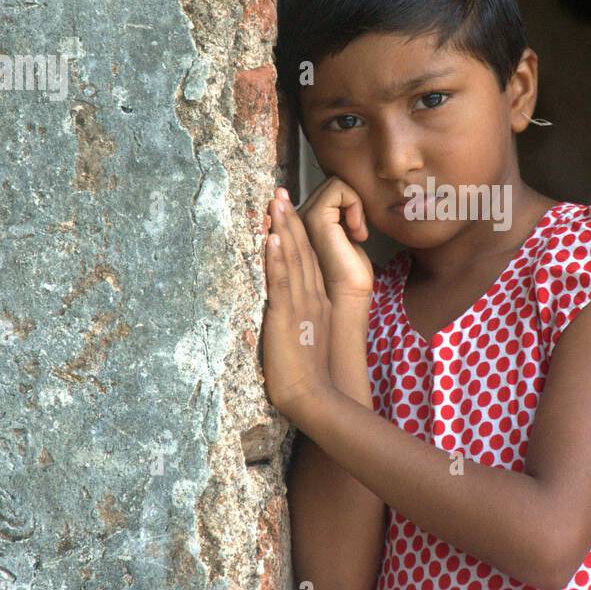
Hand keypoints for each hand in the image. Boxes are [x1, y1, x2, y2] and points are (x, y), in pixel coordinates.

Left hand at [260, 187, 333, 418]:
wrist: (315, 397)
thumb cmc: (310, 378)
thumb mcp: (308, 340)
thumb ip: (302, 321)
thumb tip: (290, 312)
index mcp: (318, 303)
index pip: (308, 260)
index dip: (298, 234)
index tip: (289, 210)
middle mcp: (312, 298)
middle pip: (302, 251)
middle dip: (291, 220)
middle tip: (280, 192)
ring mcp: (301, 305)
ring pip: (294, 260)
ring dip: (284, 229)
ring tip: (276, 202)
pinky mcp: (286, 316)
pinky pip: (282, 282)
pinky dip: (277, 259)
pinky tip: (272, 239)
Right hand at [289, 176, 373, 303]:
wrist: (349, 295)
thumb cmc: (349, 272)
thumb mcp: (343, 237)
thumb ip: (338, 218)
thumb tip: (347, 200)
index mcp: (304, 222)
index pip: (327, 192)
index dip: (348, 203)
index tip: (357, 231)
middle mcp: (299, 217)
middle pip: (331, 185)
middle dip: (353, 202)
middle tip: (358, 231)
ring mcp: (304, 217)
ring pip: (334, 184)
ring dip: (355, 204)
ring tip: (358, 233)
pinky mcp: (315, 218)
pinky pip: (337, 189)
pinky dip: (356, 204)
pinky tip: (358, 233)